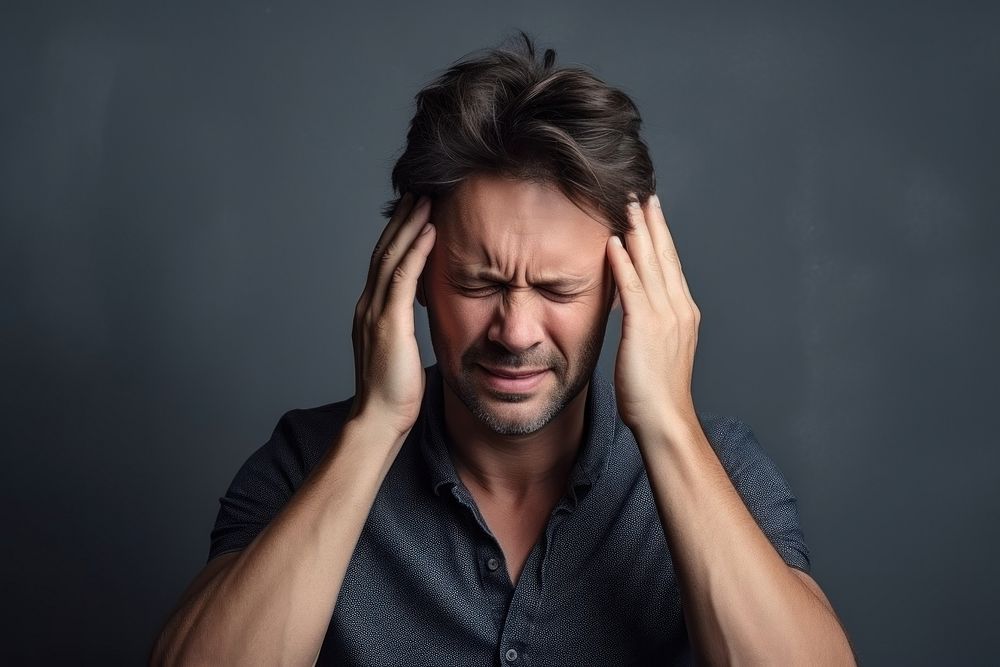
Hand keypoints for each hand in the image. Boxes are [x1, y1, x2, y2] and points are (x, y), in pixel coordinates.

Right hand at [348, 193, 436, 438]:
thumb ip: (406, 329)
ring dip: (408, 225)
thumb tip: (425, 317)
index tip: (413, 213)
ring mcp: (374, 312)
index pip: (383, 264)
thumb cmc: (394, 393)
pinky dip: (415, 250)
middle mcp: (368, 306)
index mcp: (371, 312)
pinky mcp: (388, 322)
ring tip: (424, 200)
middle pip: (383, 251)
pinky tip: (428, 231)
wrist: (379, 419)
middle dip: (401, 220)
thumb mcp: (402, 352)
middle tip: (417, 192)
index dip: (397, 236)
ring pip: (390, 257)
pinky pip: (402, 277)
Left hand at [605, 194, 701, 440]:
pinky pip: (632, 286)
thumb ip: (650, 326)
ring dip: (638, 231)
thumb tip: (634, 310)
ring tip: (627, 205)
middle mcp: (678, 309)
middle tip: (642, 194)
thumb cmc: (656, 396)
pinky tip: (614, 241)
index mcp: (683, 314)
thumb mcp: (656, 351)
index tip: (652, 211)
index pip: (671, 265)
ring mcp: (664, 316)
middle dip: (652, 223)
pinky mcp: (645, 327)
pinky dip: (624, 261)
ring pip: (650, 264)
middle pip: (664, 256)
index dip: (661, 236)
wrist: (665, 420)